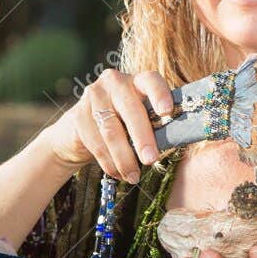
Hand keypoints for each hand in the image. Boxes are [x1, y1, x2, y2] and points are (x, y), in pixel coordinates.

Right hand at [45, 69, 174, 183]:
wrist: (80, 130)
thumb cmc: (122, 125)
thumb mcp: (141, 119)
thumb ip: (156, 124)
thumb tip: (178, 140)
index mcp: (137, 81)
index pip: (151, 80)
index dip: (159, 95)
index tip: (167, 112)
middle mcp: (114, 82)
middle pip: (130, 110)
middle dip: (142, 138)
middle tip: (151, 160)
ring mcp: (93, 96)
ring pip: (111, 131)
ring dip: (124, 158)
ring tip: (134, 177)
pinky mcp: (78, 115)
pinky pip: (96, 143)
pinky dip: (109, 162)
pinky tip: (118, 173)